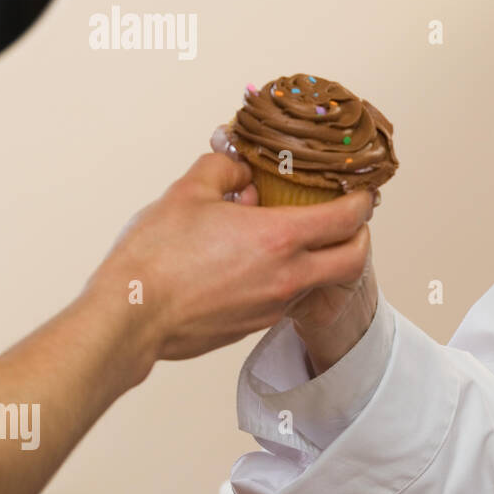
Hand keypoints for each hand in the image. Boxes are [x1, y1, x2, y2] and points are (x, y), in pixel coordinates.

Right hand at [85, 149, 373, 385]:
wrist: (130, 317)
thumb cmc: (155, 259)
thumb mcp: (189, 192)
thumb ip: (224, 169)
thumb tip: (242, 168)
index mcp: (279, 238)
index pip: (347, 218)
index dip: (362, 201)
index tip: (361, 191)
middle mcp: (287, 276)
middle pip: (354, 259)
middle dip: (361, 236)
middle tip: (350, 219)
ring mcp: (274, 305)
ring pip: (322, 281)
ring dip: (322, 258)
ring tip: (295, 237)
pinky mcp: (255, 325)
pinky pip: (289, 297)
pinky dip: (290, 278)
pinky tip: (261, 262)